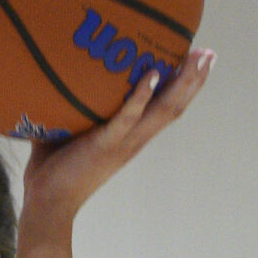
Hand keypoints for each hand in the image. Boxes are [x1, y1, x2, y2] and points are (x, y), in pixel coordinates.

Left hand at [21, 48, 214, 227]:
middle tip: (209, 53)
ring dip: (182, 83)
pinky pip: (128, 117)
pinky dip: (141, 96)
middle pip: (174, 107)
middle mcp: (134, 141)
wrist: (48, 205)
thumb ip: (67, 110)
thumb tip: (51, 80)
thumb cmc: (52, 171)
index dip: (183, 88)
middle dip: (193, 80)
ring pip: (163, 110)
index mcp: (130, 139)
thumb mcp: (66, 132)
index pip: (164, 111)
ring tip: (196, 57)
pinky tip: (152, 74)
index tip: (195, 62)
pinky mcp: (106, 145)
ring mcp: (123, 143)